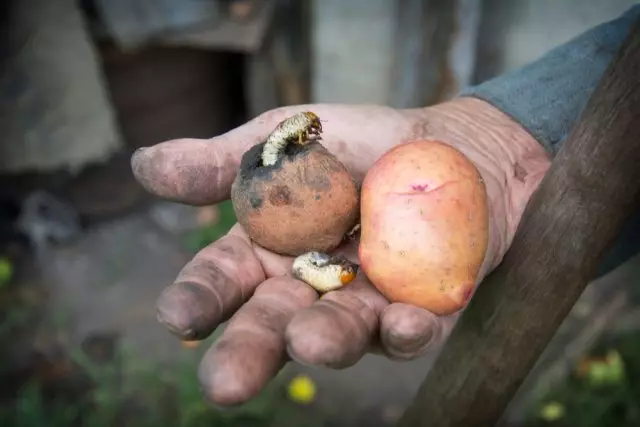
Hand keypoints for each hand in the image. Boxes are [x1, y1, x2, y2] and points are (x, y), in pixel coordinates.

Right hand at [131, 97, 549, 406]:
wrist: (449, 147)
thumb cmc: (356, 144)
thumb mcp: (285, 141)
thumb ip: (223, 163)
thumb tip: (141, 165)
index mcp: (266, 252)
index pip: (222, 281)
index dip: (198, 298)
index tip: (176, 316)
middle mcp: (307, 288)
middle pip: (271, 326)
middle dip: (248, 352)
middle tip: (224, 383)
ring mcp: (363, 304)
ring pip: (338, 334)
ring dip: (325, 341)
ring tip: (311, 341)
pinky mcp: (420, 312)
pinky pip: (409, 331)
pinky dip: (406, 331)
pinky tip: (406, 324)